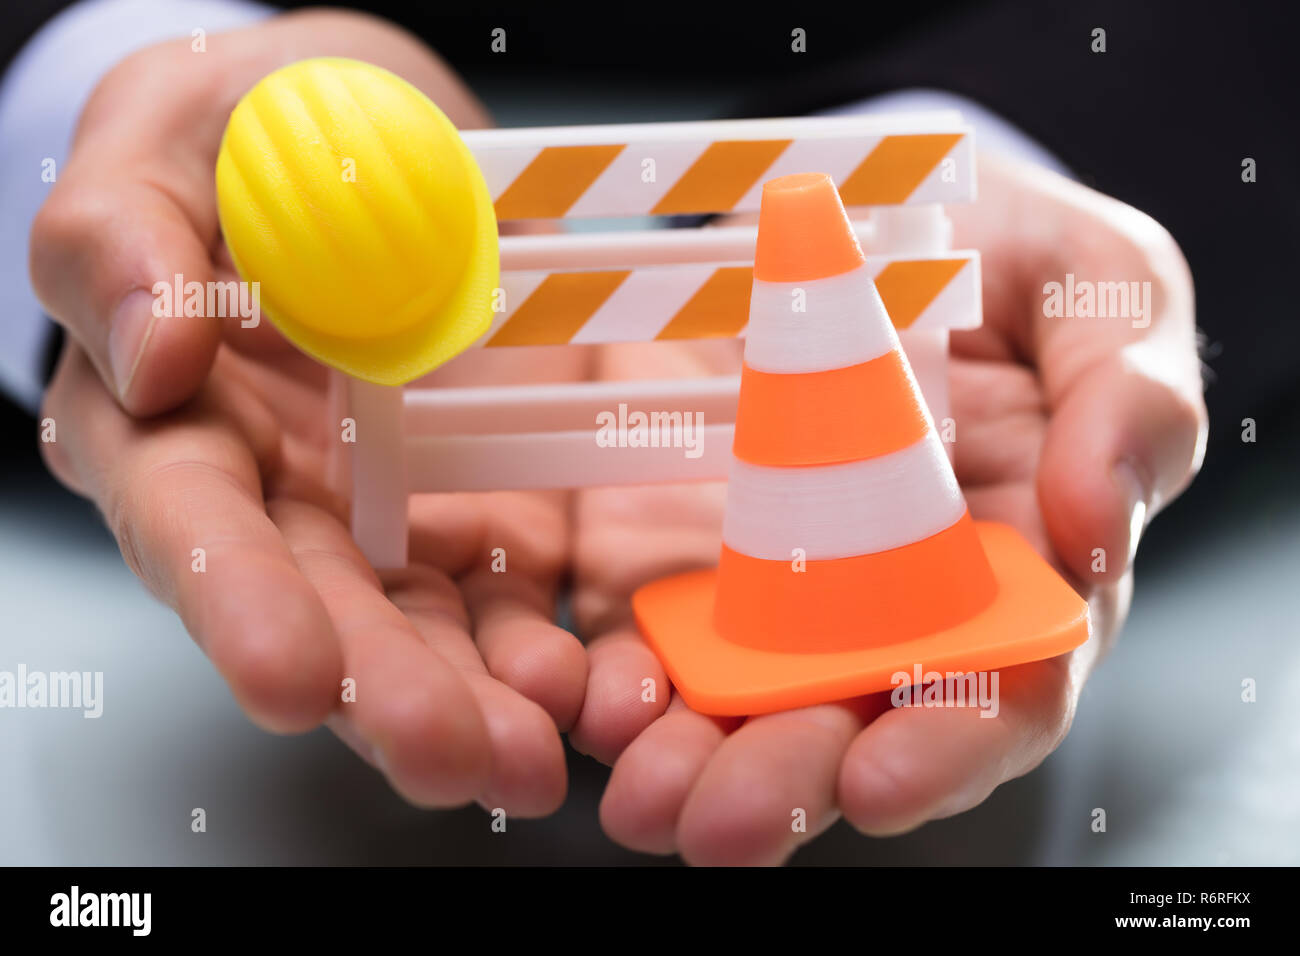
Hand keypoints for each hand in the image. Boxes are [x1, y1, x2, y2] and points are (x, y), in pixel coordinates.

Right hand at [32, 11, 584, 813]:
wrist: (383, 146)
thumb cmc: (254, 133)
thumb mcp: (171, 138)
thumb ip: (125, 239)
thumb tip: (149, 354)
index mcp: (180, 420)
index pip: (193, 522)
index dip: (237, 598)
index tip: (287, 673)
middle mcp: (282, 497)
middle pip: (319, 611)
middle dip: (378, 690)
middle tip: (446, 754)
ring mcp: (392, 519)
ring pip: (421, 628)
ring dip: (472, 700)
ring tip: (526, 756)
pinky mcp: (487, 516)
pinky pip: (515, 596)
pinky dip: (546, 648)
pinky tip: (584, 687)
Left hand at [568, 152, 1207, 862]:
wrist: (867, 205)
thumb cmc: (1012, 257)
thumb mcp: (1102, 289)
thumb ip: (1130, 403)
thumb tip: (1098, 530)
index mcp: (1014, 570)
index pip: (999, 695)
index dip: (948, 749)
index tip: (880, 779)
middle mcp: (890, 606)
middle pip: (850, 725)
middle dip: (790, 783)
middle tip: (726, 824)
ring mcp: (772, 585)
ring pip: (737, 704)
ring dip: (690, 761)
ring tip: (645, 795)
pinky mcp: (672, 548)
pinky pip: (640, 632)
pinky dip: (617, 678)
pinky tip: (595, 697)